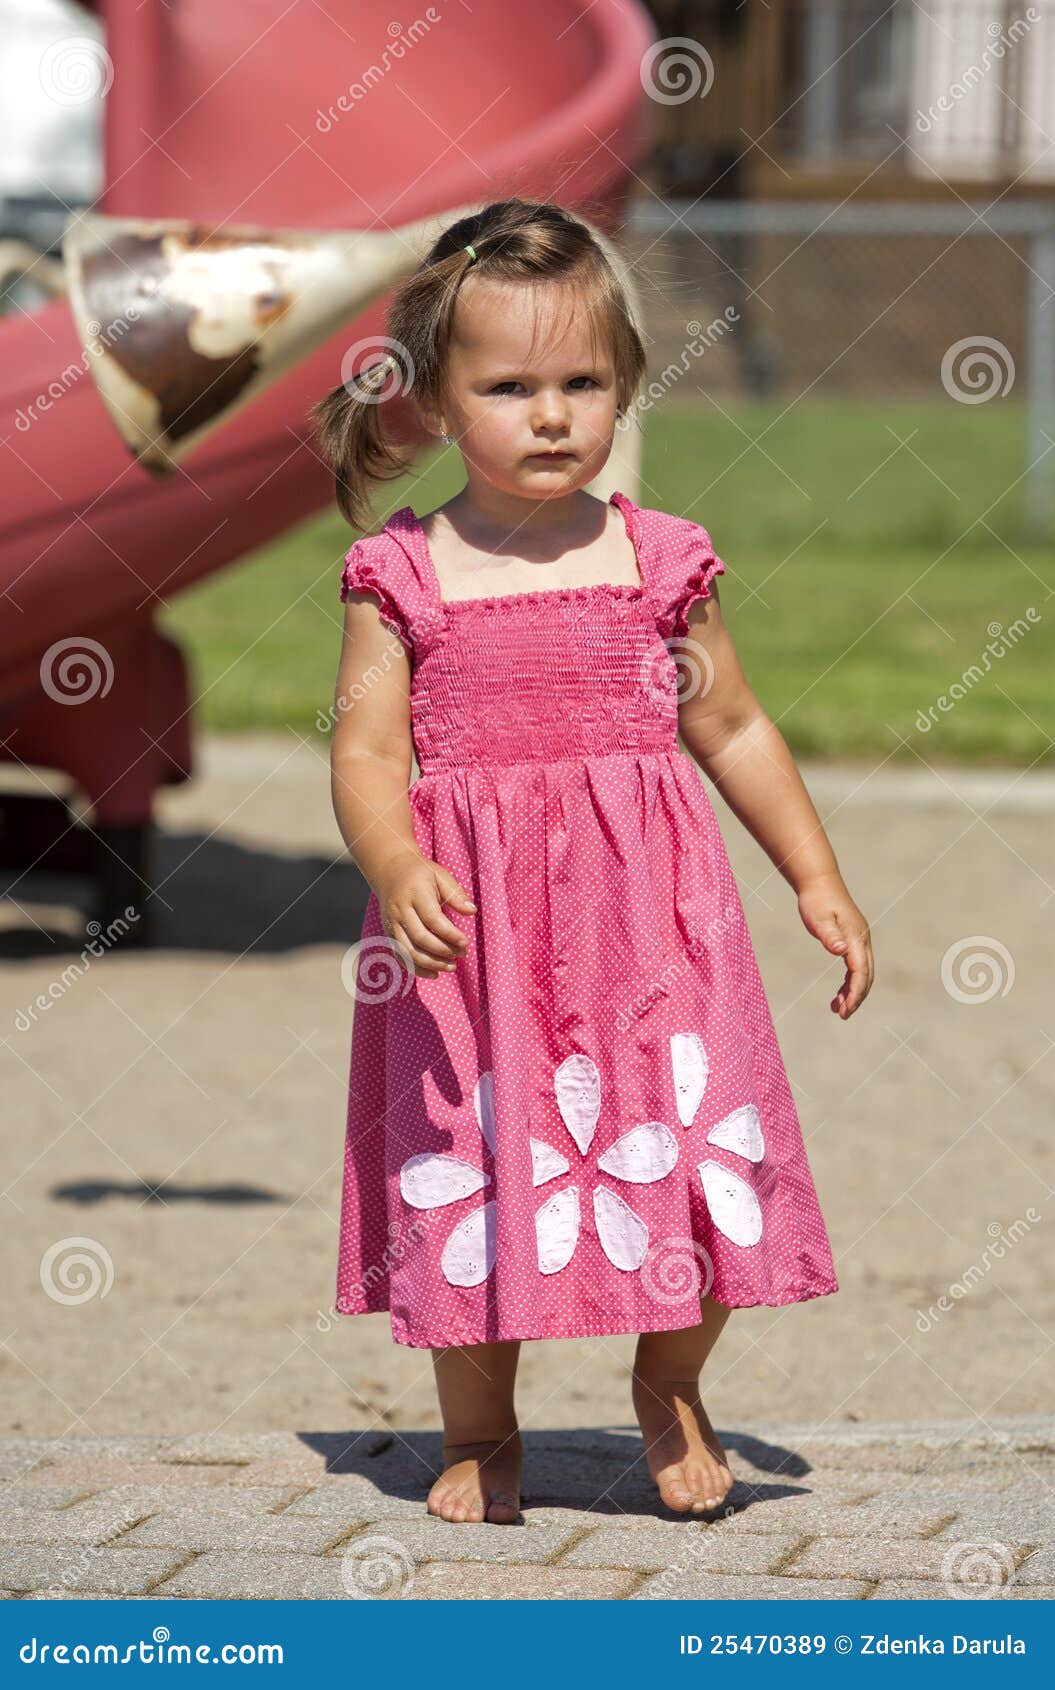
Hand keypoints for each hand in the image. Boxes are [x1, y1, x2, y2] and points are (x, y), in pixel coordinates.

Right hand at [374, 850, 475, 978]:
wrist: (388, 870)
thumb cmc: (420, 873)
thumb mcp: (440, 875)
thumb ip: (456, 894)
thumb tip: (472, 912)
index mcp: (414, 894)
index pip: (432, 919)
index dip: (450, 934)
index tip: (466, 942)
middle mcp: (400, 911)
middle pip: (420, 938)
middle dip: (443, 951)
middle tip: (462, 954)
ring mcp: (392, 924)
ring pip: (408, 951)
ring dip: (431, 964)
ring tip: (451, 967)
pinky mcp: (388, 934)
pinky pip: (400, 956)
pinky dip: (416, 969)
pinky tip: (434, 973)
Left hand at [796, 875, 873, 1019]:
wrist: (819, 882)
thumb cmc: (817, 900)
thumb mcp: (818, 918)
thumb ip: (828, 935)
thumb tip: (840, 951)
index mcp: (855, 937)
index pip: (860, 971)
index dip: (855, 992)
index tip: (845, 1010)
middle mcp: (862, 940)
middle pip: (866, 976)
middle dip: (857, 997)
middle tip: (843, 1015)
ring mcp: (859, 941)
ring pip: (862, 973)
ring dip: (853, 992)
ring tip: (838, 1010)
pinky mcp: (852, 941)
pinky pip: (855, 967)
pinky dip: (849, 983)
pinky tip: (838, 995)